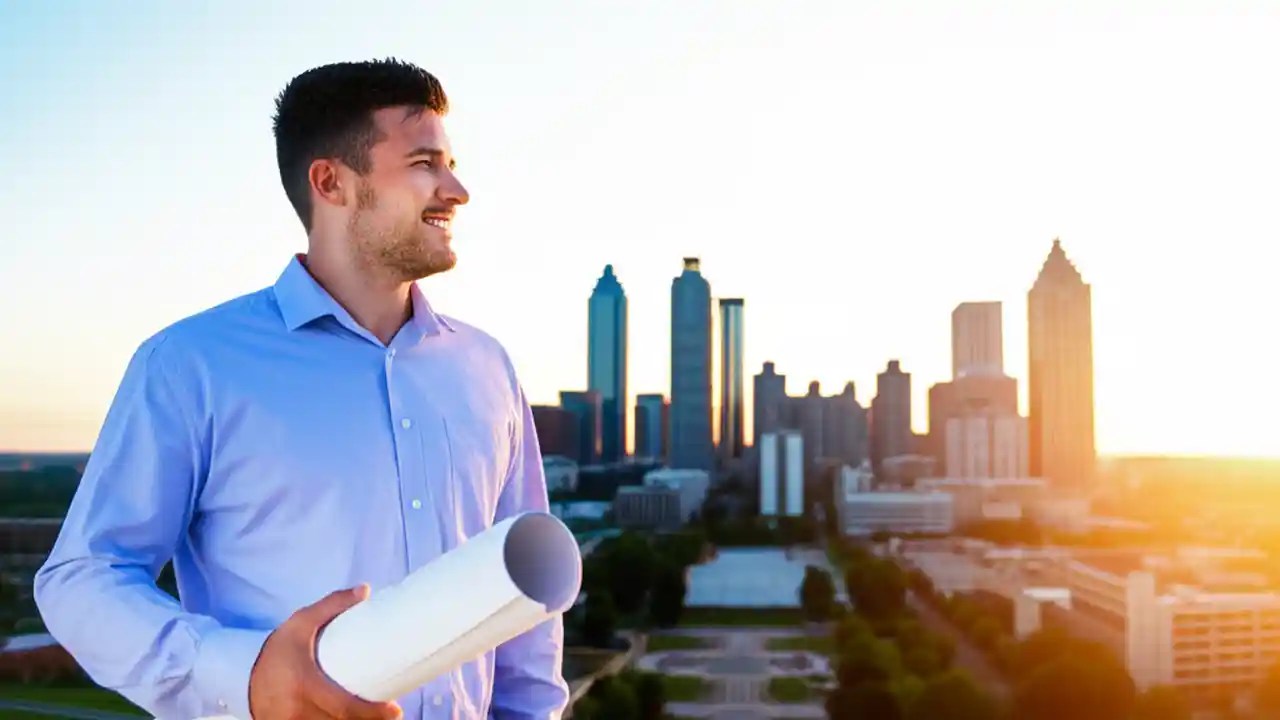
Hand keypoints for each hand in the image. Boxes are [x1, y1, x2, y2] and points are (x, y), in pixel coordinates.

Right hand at [248, 584, 401, 719]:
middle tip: (391, 714)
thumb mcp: (301, 623)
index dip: (372, 714)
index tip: (395, 709)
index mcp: (304, 685)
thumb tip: (365, 590)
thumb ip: (332, 605)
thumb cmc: (278, 649)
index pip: (344, 708)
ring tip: (377, 719)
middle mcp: (297, 711)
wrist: (239, 673)